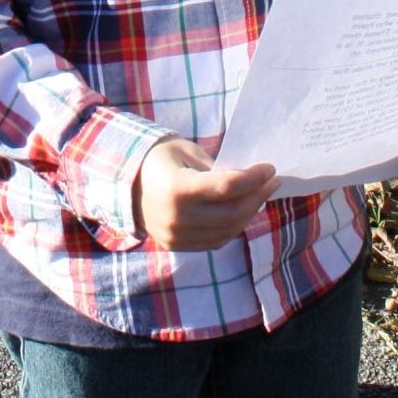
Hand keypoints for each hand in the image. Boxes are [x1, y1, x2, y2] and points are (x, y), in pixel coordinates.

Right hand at [132, 137, 278, 250]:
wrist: (125, 184)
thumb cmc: (158, 159)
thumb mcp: (186, 151)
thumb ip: (216, 167)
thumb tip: (249, 180)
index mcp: (176, 188)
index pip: (226, 187)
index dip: (253, 178)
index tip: (270, 168)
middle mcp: (176, 217)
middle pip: (232, 212)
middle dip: (257, 196)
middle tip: (272, 181)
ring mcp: (176, 236)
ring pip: (228, 230)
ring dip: (250, 213)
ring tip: (261, 194)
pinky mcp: (178, 246)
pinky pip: (216, 240)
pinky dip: (234, 226)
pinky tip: (243, 210)